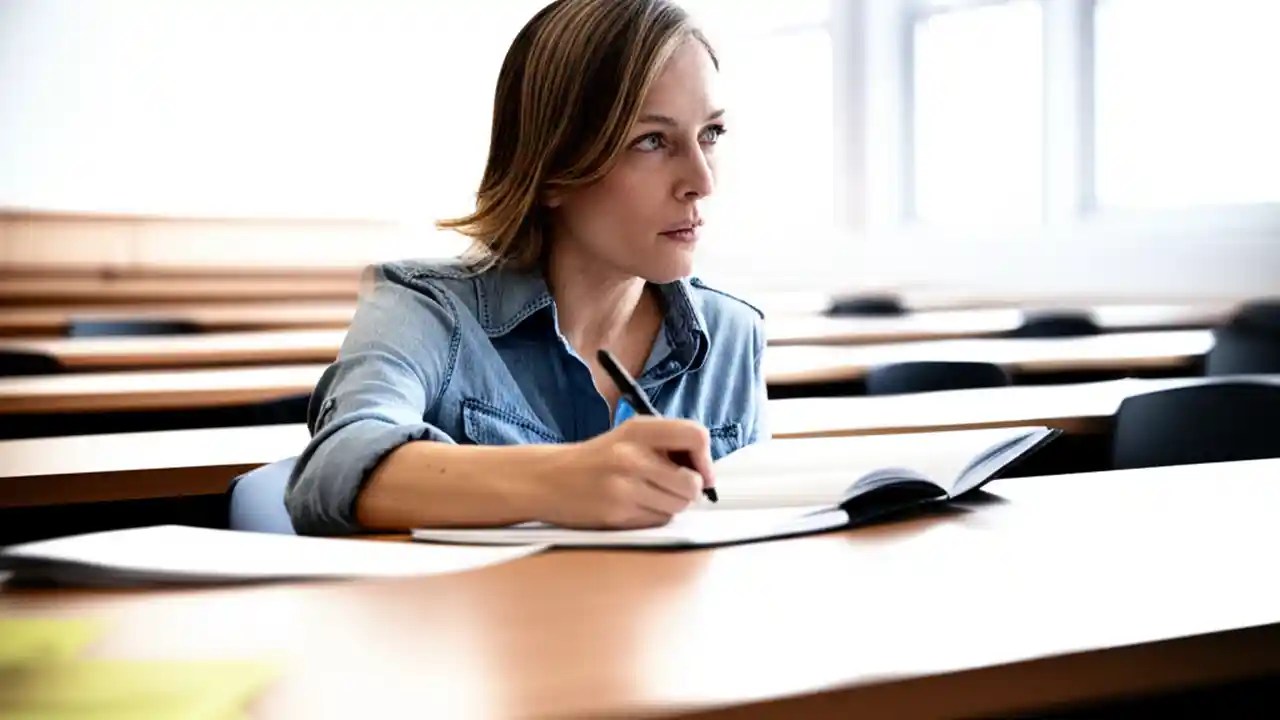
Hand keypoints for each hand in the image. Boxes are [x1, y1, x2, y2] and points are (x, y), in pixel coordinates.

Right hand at [531, 417, 716, 528]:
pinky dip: (652, 517)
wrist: (549, 479)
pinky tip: (633, 507)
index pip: (696, 436)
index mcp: (639, 430)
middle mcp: (632, 456)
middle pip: (692, 483)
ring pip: (678, 506)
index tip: (699, 469)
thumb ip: (667, 444)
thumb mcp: (629, 436)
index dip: (705, 458)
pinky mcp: (617, 514)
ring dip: (670, 505)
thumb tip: (707, 471)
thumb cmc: (596, 459)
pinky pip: (657, 521)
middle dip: (689, 490)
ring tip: (648, 495)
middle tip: (672, 487)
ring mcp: (624, 487)